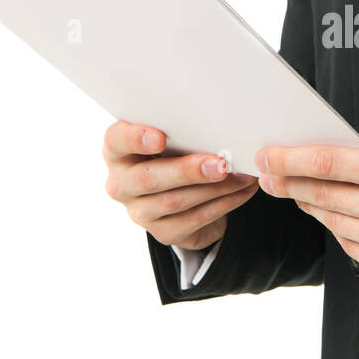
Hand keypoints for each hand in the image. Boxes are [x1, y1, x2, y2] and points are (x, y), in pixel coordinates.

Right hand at [103, 121, 258, 249]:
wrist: (186, 194)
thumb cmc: (177, 153)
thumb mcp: (174, 139)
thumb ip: (183, 132)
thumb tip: (219, 126)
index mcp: (118, 151)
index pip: (116, 140)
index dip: (135, 138)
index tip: (160, 138)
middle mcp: (122, 183)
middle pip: (147, 179)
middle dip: (186, 171)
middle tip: (220, 164)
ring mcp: (140, 212)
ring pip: (175, 201)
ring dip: (214, 189)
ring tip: (242, 176)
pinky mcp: (163, 232)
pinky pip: (194, 219)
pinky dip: (223, 204)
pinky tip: (242, 191)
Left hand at [255, 145, 358, 293]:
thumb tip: (329, 165)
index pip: (331, 163)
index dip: (292, 160)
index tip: (269, 157)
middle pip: (324, 196)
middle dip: (290, 184)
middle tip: (271, 176)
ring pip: (335, 223)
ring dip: (315, 208)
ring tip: (307, 195)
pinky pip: (353, 249)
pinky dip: (343, 232)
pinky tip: (343, 220)